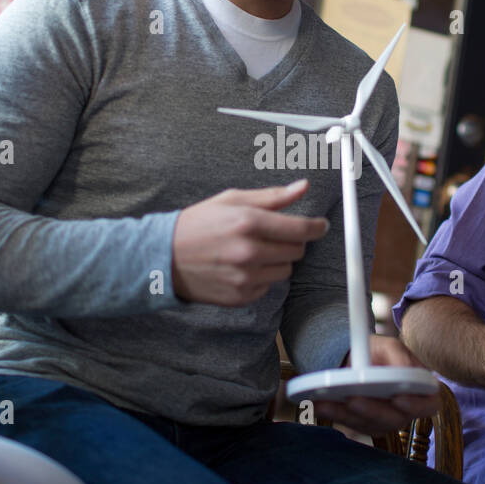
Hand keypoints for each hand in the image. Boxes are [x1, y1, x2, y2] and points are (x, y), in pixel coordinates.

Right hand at [172, 179, 327, 305]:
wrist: (163, 258)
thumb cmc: (197, 225)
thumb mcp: (231, 201)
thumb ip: (271, 197)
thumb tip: (302, 187)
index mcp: (248, 222)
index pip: (299, 229)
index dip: (315, 227)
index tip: (321, 226)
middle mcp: (248, 252)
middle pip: (296, 251)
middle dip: (290, 242)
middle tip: (272, 236)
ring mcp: (244, 277)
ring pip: (285, 271)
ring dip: (276, 261)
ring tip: (252, 252)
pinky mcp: (240, 296)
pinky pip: (267, 288)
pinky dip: (260, 278)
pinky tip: (241, 268)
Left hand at [313, 336, 440, 435]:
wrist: (357, 360)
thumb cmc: (379, 353)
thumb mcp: (390, 346)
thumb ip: (399, 355)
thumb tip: (403, 368)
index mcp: (420, 390)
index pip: (428, 405)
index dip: (416, 405)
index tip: (397, 398)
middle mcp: (404, 410)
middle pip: (395, 419)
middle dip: (373, 410)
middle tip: (354, 399)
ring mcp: (384, 420)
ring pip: (369, 424)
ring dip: (348, 414)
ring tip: (328, 400)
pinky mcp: (364, 424)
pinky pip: (350, 424)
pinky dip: (334, 414)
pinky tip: (320, 404)